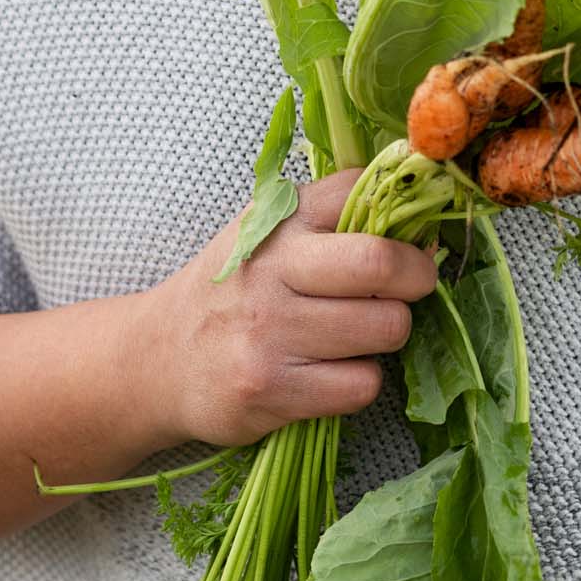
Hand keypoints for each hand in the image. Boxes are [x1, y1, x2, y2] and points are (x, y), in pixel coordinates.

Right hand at [140, 169, 437, 447]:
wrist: (158, 361)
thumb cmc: (234, 292)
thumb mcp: (268, 232)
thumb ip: (333, 215)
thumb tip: (421, 219)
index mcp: (279, 220)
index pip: (361, 191)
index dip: (402, 217)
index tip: (409, 239)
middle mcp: (272, 269)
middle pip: (382, 263)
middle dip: (416, 278)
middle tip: (408, 288)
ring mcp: (269, 332)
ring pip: (385, 329)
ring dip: (387, 334)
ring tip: (358, 334)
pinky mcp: (271, 390)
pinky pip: (361, 385)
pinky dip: (360, 381)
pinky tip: (332, 372)